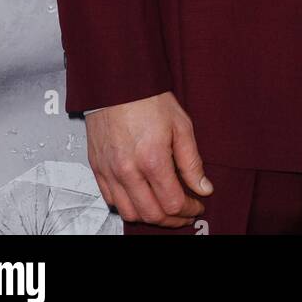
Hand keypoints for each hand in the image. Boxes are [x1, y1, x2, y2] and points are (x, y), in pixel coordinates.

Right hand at [85, 91, 213, 226]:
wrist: (117, 82)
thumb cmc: (148, 99)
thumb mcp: (181, 125)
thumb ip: (192, 162)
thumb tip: (203, 187)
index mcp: (152, 159)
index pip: (172, 203)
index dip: (189, 209)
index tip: (198, 204)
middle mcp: (127, 171)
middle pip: (152, 215)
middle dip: (173, 219)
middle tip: (185, 211)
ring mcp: (109, 171)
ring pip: (130, 213)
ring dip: (150, 216)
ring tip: (164, 207)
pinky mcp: (97, 168)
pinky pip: (111, 200)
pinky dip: (128, 205)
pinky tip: (141, 196)